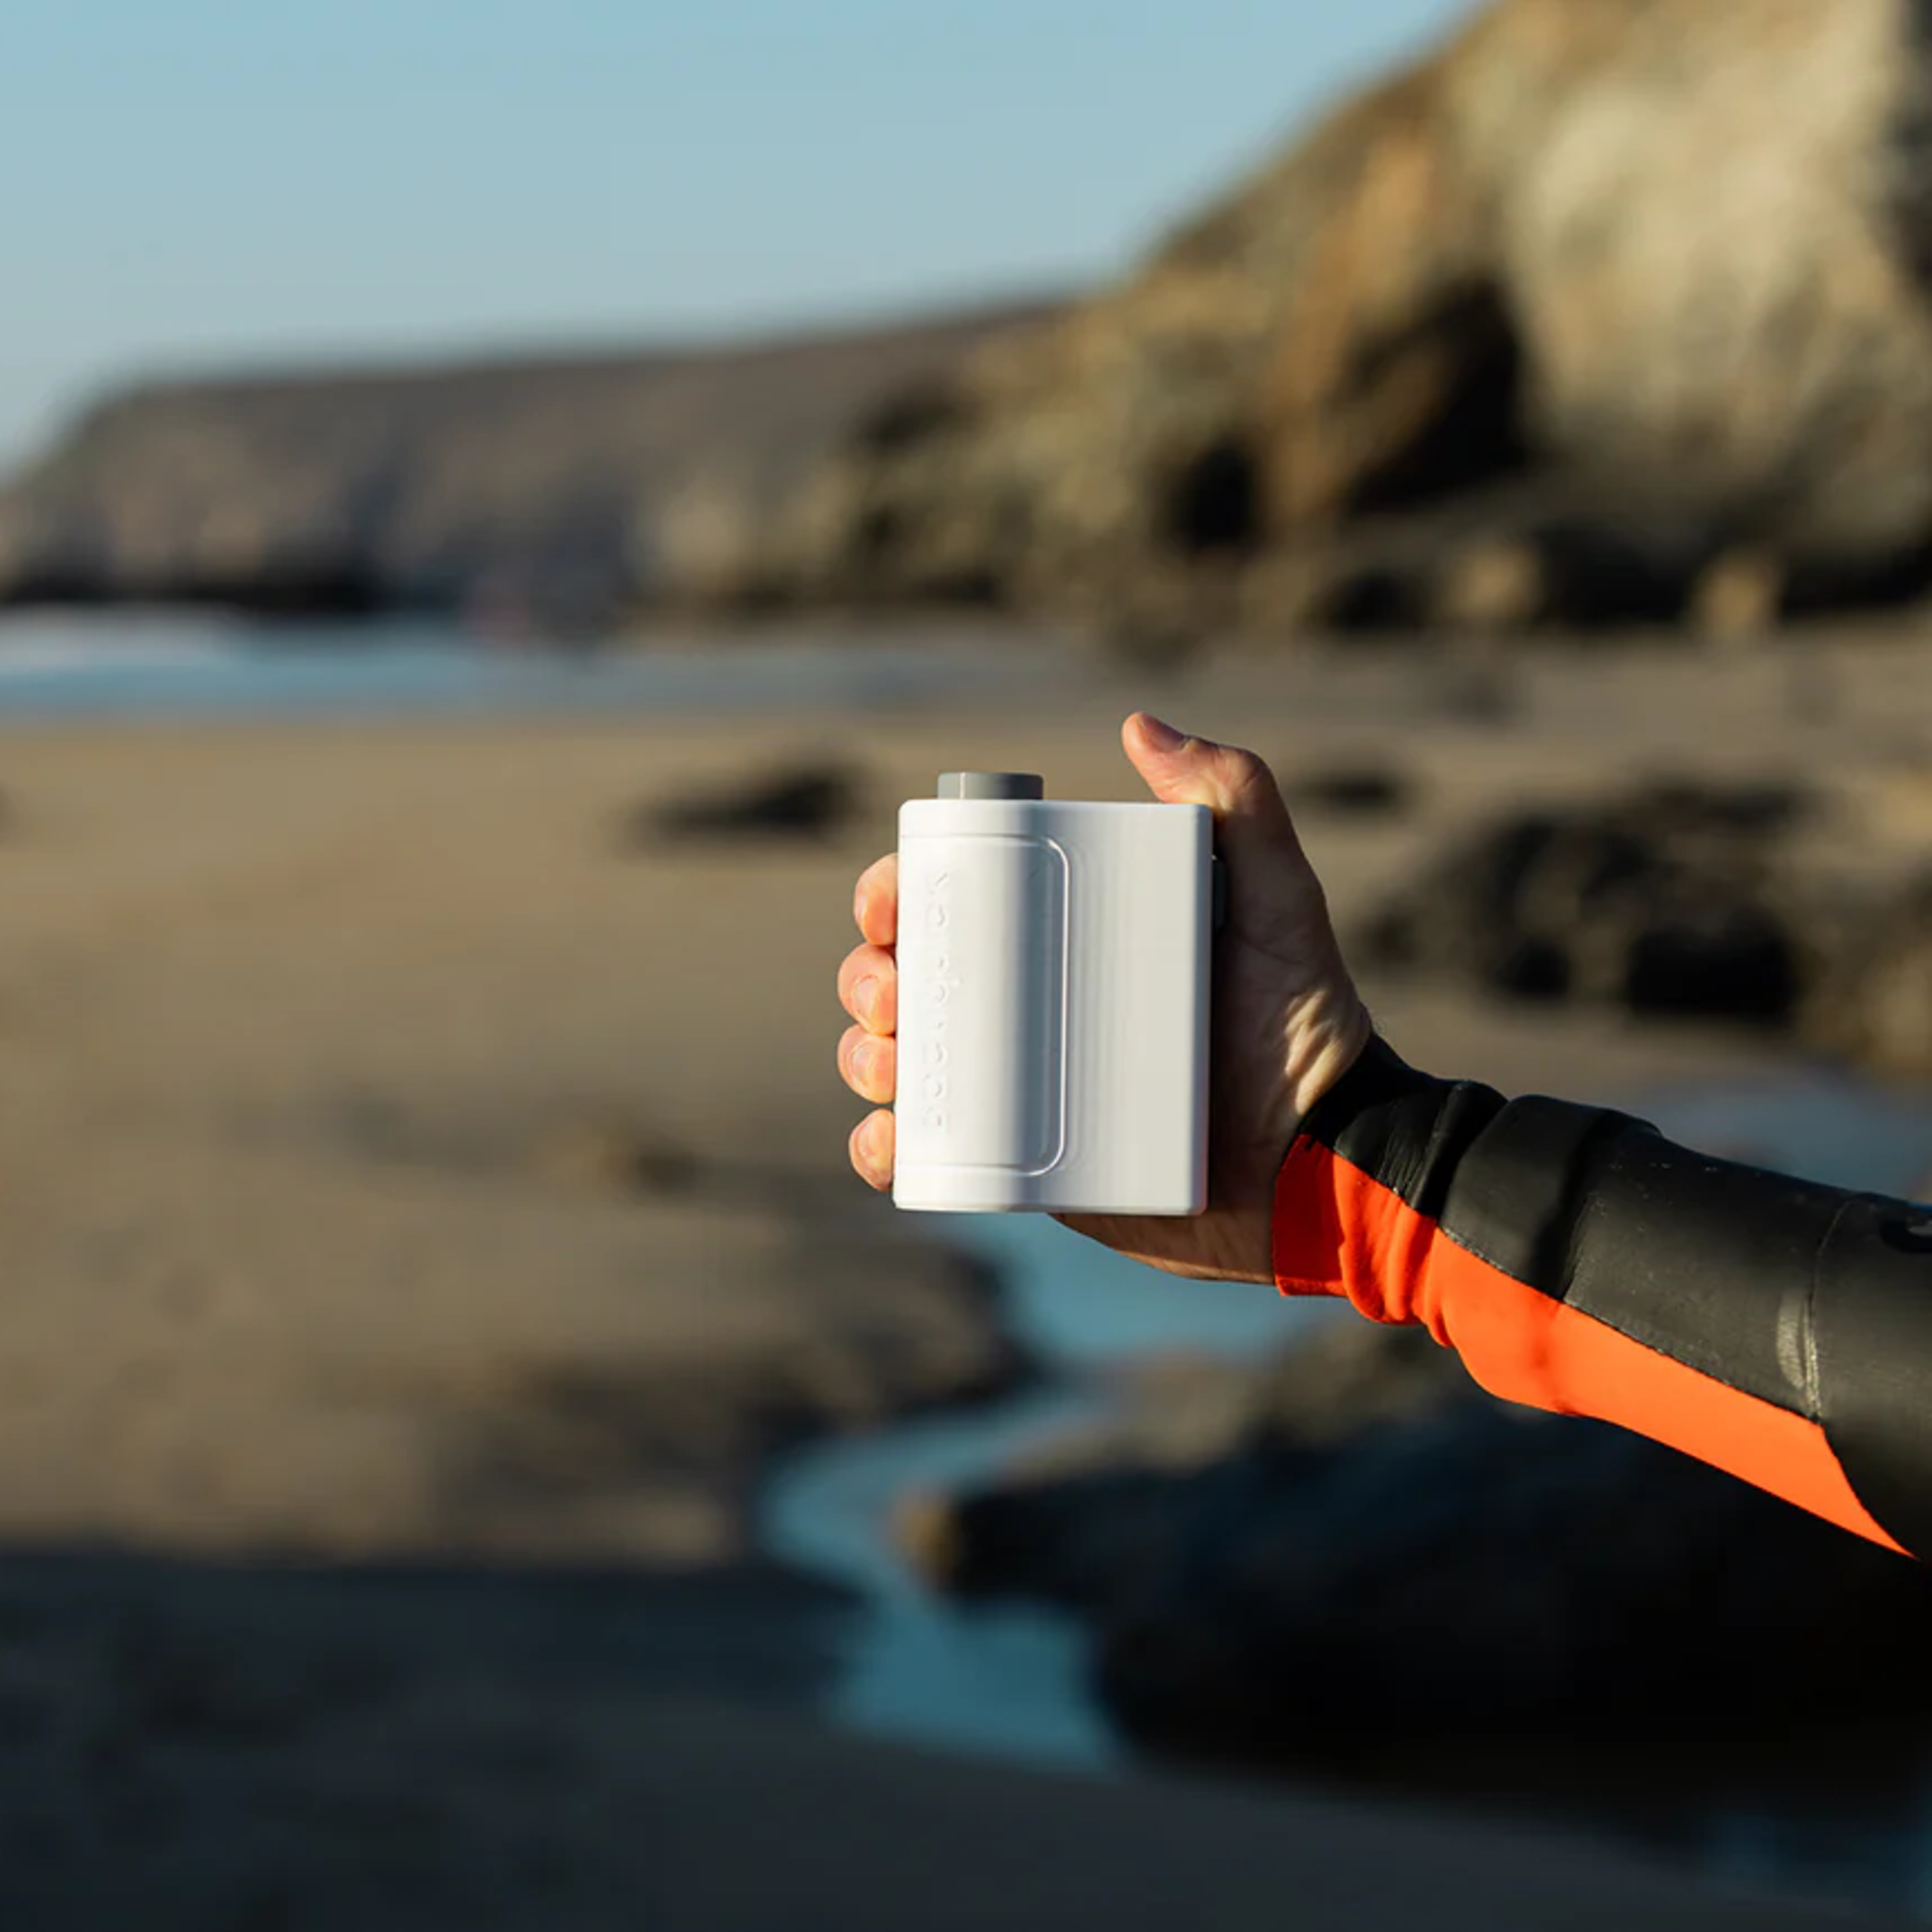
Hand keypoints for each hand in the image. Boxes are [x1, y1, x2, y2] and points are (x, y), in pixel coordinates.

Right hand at [835, 714, 1372, 1285]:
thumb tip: (1140, 724)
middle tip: (896, 995)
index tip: (889, 906)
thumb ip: (1235, 801)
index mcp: (1066, 941)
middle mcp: (1033, 1012)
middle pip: (911, 981)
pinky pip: (933, 1162)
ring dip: (865, 1058)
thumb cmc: (1305, 1025)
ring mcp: (1024, 1094)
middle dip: (871, 981)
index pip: (955, 901)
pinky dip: (885, 1152)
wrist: (1323, 1162)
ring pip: (904, 1066)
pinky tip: (890, 1143)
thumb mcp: (1277, 898)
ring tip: (893, 1066)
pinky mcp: (1030, 1173)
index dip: (896, 895)